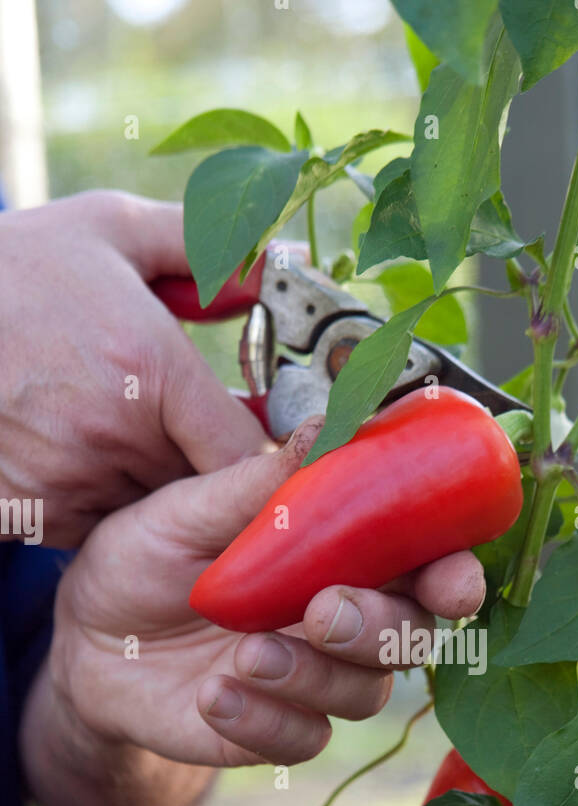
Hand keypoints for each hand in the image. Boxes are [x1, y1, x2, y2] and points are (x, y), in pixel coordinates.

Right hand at [0, 191, 267, 545]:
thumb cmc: (17, 267)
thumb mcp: (111, 229)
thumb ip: (204, 249)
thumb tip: (273, 274)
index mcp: (150, 369)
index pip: (246, 453)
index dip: (256, 449)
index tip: (246, 430)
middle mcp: (114, 435)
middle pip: (198, 485)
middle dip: (197, 459)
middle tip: (168, 417)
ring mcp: (69, 480)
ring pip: (147, 509)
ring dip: (145, 481)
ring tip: (109, 426)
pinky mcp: (31, 512)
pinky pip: (95, 525)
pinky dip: (96, 500)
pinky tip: (71, 450)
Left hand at [23, 420, 483, 805]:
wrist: (87, 638)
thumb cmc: (147, 559)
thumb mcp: (190, 509)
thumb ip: (264, 483)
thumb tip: (329, 423)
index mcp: (343, 554)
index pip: (426, 565)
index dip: (454, 574)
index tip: (451, 580)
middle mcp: (346, 618)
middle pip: (410, 636)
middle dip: (379, 626)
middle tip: (322, 610)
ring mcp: (316, 679)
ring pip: (364, 693)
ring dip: (313, 674)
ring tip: (243, 655)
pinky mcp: (278, 730)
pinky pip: (304, 740)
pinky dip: (264, 721)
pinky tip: (214, 697)